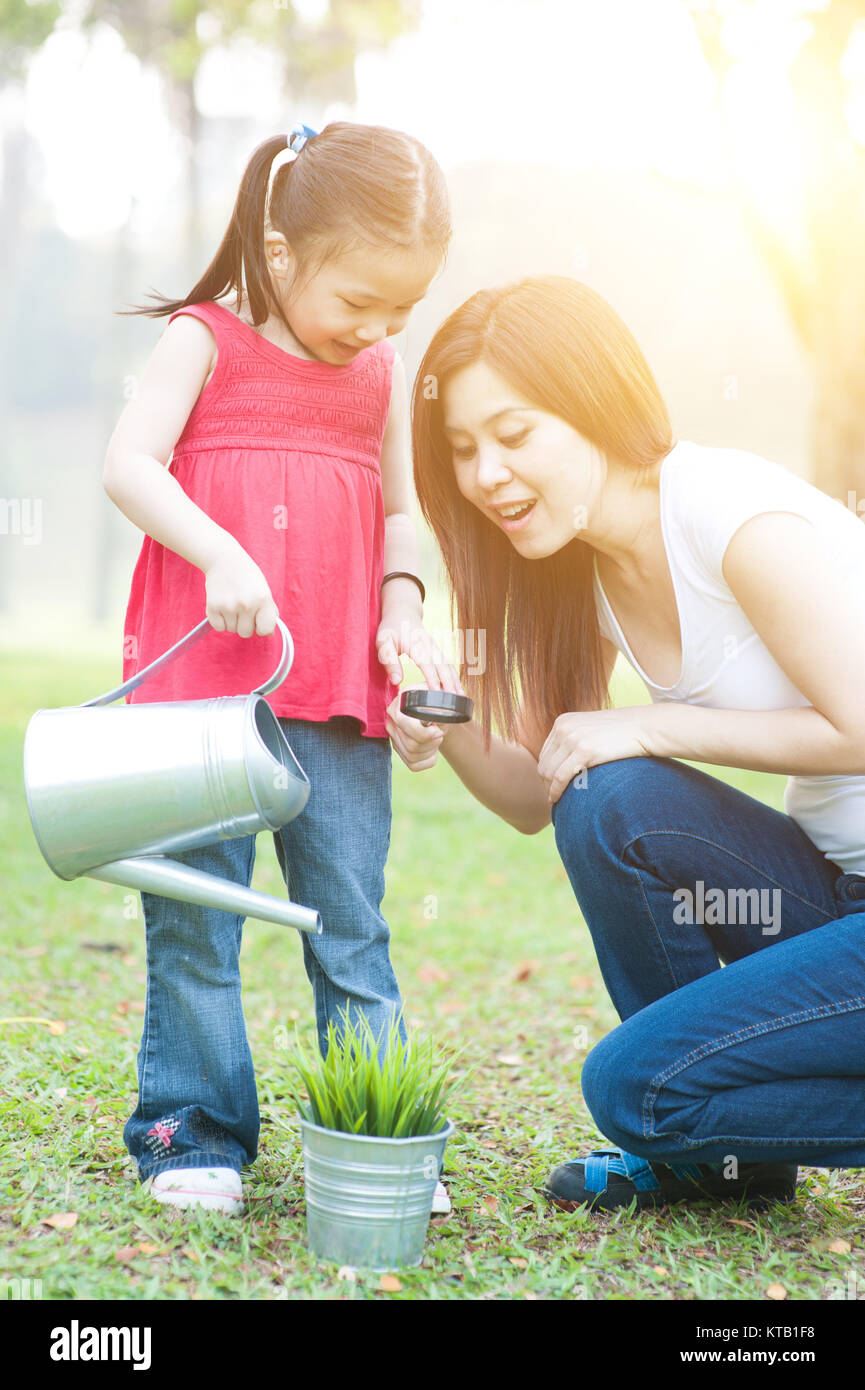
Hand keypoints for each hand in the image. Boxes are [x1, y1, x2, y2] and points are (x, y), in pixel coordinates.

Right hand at [204, 545, 278, 636]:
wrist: (223, 559)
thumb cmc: (247, 576)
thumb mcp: (264, 590)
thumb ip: (269, 611)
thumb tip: (269, 633)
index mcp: (262, 599)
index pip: (265, 630)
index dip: (261, 627)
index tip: (257, 620)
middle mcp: (246, 604)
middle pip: (246, 633)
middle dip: (245, 624)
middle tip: (242, 608)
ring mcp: (228, 606)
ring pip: (232, 630)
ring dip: (232, 621)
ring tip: (232, 603)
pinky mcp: (213, 607)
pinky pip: (219, 627)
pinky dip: (220, 620)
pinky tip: (223, 606)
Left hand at [375, 608, 464, 693]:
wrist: (403, 612)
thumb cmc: (391, 629)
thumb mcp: (383, 642)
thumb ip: (389, 661)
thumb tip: (397, 681)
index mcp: (416, 644)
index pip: (426, 662)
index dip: (432, 677)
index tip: (436, 691)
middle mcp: (429, 645)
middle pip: (442, 665)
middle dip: (449, 682)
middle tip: (455, 699)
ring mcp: (435, 647)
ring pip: (448, 664)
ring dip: (455, 680)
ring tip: (461, 697)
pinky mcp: (437, 650)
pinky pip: (448, 663)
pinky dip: (453, 675)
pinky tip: (456, 687)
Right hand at [385, 684, 454, 770]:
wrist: (433, 707)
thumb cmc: (437, 701)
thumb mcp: (439, 699)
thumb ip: (439, 708)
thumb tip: (438, 720)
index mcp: (398, 706)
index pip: (408, 727)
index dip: (427, 733)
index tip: (438, 730)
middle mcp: (391, 722)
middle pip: (411, 745)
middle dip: (431, 742)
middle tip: (439, 734)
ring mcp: (393, 738)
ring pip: (412, 756)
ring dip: (430, 750)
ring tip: (435, 739)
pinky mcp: (399, 750)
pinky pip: (413, 765)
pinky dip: (428, 760)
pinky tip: (432, 749)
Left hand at [538, 707, 653, 802]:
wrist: (644, 727)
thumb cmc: (621, 733)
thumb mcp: (591, 730)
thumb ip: (575, 740)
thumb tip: (564, 763)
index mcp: (562, 722)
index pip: (545, 753)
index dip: (547, 773)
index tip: (552, 787)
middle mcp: (563, 728)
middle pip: (544, 764)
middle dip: (547, 783)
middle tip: (554, 797)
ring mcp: (573, 738)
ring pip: (549, 772)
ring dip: (550, 789)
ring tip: (557, 801)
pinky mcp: (584, 750)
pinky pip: (561, 777)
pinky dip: (556, 791)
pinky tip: (557, 800)